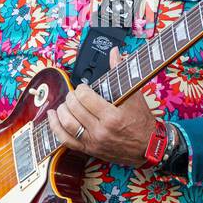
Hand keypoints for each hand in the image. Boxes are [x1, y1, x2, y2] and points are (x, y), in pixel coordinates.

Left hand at [47, 46, 157, 166]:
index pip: (85, 97)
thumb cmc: (142, 122)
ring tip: (64, 104)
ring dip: (61, 111)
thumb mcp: (135, 95)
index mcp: (112, 116)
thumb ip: (120, 72)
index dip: (81, 89)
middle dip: (71, 97)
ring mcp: (93, 142)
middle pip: (74, 109)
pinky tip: (53, 117)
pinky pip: (66, 140)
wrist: (149, 147)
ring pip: (67, 124)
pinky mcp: (89, 150)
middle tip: (74, 94)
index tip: (84, 88)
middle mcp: (101, 130)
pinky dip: (56, 128)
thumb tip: (114, 52)